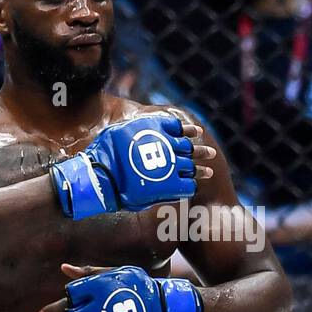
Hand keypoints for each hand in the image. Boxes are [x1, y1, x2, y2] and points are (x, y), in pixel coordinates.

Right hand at [50, 113, 216, 219]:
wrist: (100, 177)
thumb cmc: (104, 154)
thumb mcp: (119, 131)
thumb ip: (136, 128)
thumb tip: (146, 123)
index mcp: (154, 130)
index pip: (178, 127)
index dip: (188, 130)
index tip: (196, 132)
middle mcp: (165, 146)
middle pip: (188, 147)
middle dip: (200, 150)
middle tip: (210, 153)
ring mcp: (169, 166)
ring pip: (191, 166)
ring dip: (201, 169)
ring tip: (209, 171)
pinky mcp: (169, 185)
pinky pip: (187, 186)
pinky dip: (190, 185)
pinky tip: (192, 187)